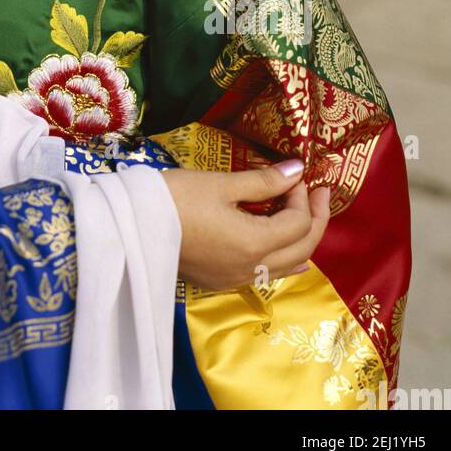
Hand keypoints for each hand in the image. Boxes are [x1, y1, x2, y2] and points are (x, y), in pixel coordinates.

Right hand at [162, 160, 331, 291]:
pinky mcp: (220, 281)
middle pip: (302, 249)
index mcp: (255, 244)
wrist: (133, 227)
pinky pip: (265, 274)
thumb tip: (297, 170)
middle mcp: (252, 269)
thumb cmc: (176, 199)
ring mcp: (236, 279)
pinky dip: (282, 258)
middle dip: (314, 219)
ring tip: (306, 217)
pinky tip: (283, 253)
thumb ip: (263, 181)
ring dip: (300, 241)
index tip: (296, 174)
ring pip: (286, 266)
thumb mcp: (221, 184)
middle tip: (318, 193)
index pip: (297, 223)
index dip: (302, 196)